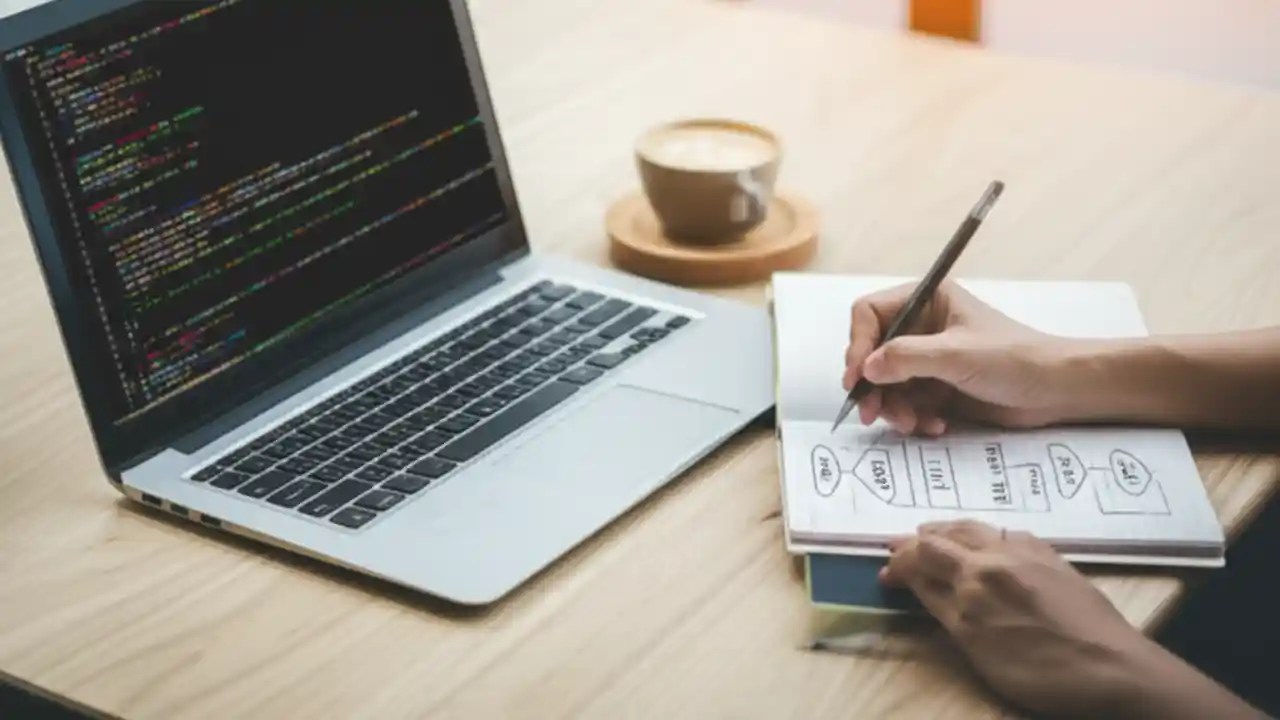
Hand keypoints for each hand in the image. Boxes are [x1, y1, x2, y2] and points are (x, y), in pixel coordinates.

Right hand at [842, 281, 1076, 434]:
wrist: (1055, 391)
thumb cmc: (1013, 359)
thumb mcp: (956, 354)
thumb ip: (907, 358)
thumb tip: (865, 369)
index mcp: (926, 301)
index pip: (869, 314)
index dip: (858, 344)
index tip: (857, 377)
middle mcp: (921, 327)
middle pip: (872, 354)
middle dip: (873, 386)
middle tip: (871, 414)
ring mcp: (927, 359)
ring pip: (885, 384)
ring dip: (892, 408)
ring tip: (910, 424)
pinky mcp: (936, 388)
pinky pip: (905, 403)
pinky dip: (912, 417)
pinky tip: (933, 426)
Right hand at [881, 521, 1159, 717]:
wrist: (1115, 669)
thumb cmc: (1044, 674)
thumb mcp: (980, 652)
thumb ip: (947, 612)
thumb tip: (917, 583)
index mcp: (971, 585)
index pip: (921, 562)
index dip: (899, 565)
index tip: (886, 574)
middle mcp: (993, 560)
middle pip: (942, 539)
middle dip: (915, 541)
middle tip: (897, 545)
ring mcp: (1024, 554)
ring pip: (974, 528)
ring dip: (947, 530)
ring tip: (933, 533)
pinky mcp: (1051, 556)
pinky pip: (1008, 531)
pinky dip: (986, 533)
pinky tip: (989, 540)